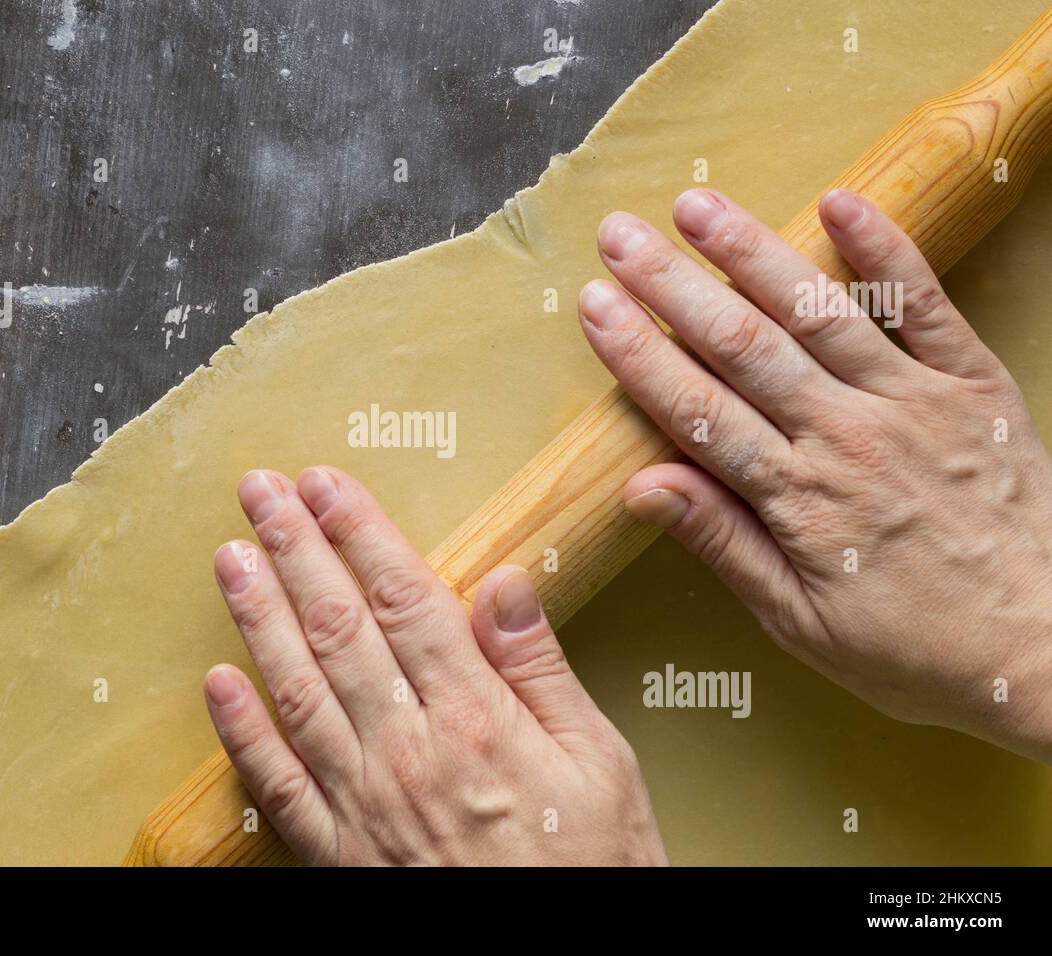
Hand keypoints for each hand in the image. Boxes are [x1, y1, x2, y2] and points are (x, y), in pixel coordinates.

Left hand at [203, 467, 666, 864]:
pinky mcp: (337, 855)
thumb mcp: (602, 765)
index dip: (359, 534)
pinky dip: (240, 732)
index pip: (404, 600)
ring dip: (257, 618)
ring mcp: (363, 805)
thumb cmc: (593, 869)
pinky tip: (215, 681)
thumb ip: (542, 671)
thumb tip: (501, 583)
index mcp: (476, 719)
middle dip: (296, 551)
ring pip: (296, 691)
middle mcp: (407, 751)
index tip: (325, 483)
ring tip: (230, 556)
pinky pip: (276, 786)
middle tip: (260, 492)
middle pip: (339, 629)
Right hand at [578, 188, 1051, 761]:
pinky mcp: (971, 384)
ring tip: (696, 204)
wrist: (1047, 646)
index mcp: (798, 497)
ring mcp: (912, 401)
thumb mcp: (801, 624)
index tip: (595, 305)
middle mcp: (847, 435)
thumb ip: (723, 544)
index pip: (697, 409)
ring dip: (752, 252)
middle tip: (619, 234)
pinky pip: (924, 306)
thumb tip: (642, 486)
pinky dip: (885, 251)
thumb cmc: (917, 648)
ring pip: (817, 312)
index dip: (640, 353)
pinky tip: (839, 201)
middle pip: (743, 346)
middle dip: (674, 285)